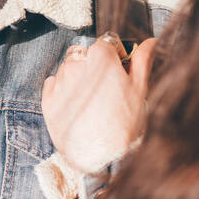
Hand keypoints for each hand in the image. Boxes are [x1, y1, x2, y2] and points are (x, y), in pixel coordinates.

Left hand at [41, 35, 156, 174]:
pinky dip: (63, 90)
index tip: (119, 69)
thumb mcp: (140, 89)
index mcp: (100, 58)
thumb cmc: (126, 123)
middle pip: (83, 54)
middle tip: (106, 86)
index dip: (114, 55)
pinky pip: (53, 84)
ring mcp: (60, 83)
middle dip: (93, 64)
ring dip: (77, 77)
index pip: (105, 43)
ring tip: (92, 100)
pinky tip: (77, 105)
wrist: (103, 157)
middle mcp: (76, 65)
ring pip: (67, 69)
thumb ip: (142, 60)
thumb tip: (151, 41)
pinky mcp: (47, 101)